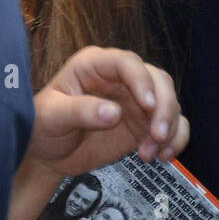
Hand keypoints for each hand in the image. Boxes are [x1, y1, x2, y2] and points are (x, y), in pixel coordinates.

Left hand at [25, 47, 188, 181]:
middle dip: (165, 107)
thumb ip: (80, 112)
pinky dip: (175, 140)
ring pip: (169, 103)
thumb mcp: (52, 117)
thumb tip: (113, 113)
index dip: (142, 80)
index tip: (148, 105)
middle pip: (158, 80)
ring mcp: (136, 100)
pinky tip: (163, 156)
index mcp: (95, 65)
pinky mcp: (144, 122)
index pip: (127, 63)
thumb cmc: (44, 126)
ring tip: (151, 154)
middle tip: (158, 135)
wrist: (49, 154)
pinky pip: (172, 125)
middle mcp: (121, 78)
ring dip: (169, 129)